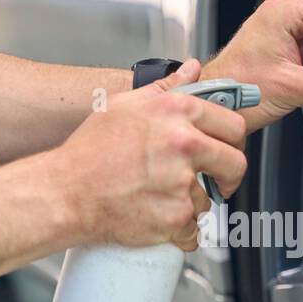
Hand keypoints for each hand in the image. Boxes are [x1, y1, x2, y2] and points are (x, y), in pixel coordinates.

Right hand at [50, 59, 247, 251]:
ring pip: (209, 200)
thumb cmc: (89, 152)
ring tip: (160, 198)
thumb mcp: (125, 105)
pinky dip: (179, 231)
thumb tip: (192, 70)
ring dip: (192, 204)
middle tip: (214, 182)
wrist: (66, 193)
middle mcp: (184, 144)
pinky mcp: (175, 217)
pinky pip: (193, 230)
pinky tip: (157, 218)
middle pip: (236, 165)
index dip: (232, 141)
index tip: (224, 150)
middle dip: (227, 177)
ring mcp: (181, 183)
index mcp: (177, 113)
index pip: (234, 125)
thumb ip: (167, 87)